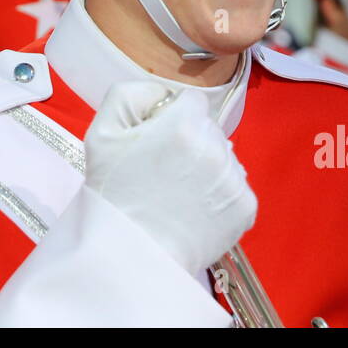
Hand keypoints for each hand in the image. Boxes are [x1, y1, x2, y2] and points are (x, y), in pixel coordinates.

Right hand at [83, 81, 255, 275]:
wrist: (133, 254)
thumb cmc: (114, 192)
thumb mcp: (101, 132)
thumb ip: (129, 94)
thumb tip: (161, 92)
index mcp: (184, 124)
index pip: (190, 100)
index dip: (171, 117)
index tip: (156, 140)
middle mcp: (216, 147)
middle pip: (208, 128)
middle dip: (190, 140)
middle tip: (164, 170)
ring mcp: (235, 179)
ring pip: (223, 156)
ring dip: (206, 166)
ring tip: (179, 192)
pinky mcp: (246, 207)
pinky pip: (235, 186)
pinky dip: (218, 194)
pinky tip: (195, 208)